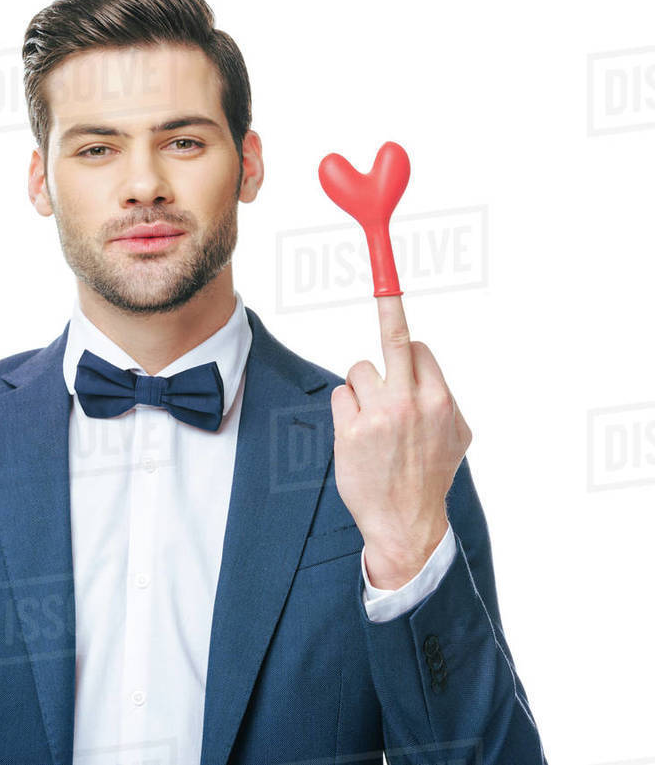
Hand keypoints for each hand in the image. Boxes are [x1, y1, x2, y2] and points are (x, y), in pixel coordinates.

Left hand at [330, 295, 472, 589]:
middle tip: (384, 275)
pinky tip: (356, 434)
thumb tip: (429, 372)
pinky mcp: (351, 430)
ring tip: (372, 421)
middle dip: (389, 304)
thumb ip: (443, 400)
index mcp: (440, 400)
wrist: (407, 522)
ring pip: (359, 370)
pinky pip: (341, 395)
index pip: (418, 349)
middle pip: (394, 338)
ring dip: (361, 388)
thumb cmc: (430, 476)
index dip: (406, 343)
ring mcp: (380, 415)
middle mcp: (412, 402)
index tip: (394, 302)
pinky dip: (346, 408)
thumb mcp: (456, 436)